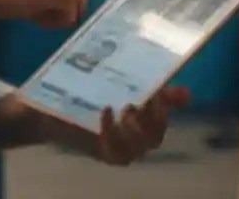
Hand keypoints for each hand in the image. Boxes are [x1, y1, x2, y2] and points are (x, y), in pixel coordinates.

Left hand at [44, 86, 191, 164]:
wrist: (50, 111)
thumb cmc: (89, 98)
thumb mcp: (119, 86)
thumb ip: (149, 87)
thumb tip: (188, 94)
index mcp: (141, 124)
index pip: (161, 122)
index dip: (162, 108)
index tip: (155, 91)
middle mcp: (134, 141)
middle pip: (154, 138)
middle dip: (151, 120)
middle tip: (140, 99)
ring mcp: (119, 150)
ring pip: (138, 148)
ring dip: (134, 129)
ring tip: (125, 108)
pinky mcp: (102, 153)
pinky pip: (115, 151)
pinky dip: (112, 131)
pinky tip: (106, 111)